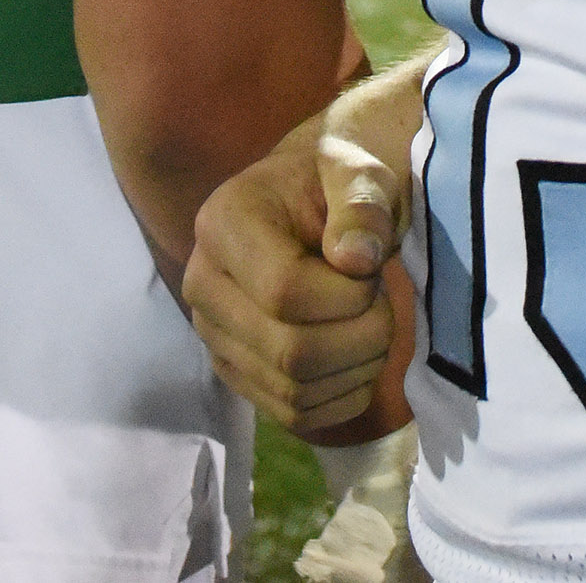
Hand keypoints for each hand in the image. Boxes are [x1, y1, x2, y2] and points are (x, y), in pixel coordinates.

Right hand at [183, 101, 415, 442]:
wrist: (315, 203)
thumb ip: (362, 204)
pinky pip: (295, 415)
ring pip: (295, 391)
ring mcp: (215, 337)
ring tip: (373, 322)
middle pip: (290, 352)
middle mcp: (203, 285)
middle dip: (361, 336)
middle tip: (382, 302)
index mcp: (222, 223)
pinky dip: (344, 397)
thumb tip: (357, 260)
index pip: (284, 290)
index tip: (372, 267)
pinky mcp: (237, 373)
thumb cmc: (338, 182)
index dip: (348, 294)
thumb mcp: (360, 171)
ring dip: (359, 367)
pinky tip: (358, 355)